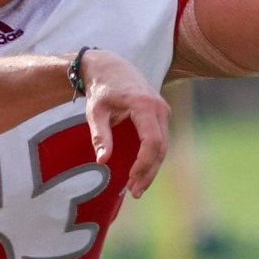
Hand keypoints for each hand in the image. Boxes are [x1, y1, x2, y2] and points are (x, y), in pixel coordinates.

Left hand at [77, 49, 169, 197]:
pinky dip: (152, 157)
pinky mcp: (160, 114)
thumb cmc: (100, 89)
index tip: (131, 179)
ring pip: (163, 145)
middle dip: (148, 172)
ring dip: (151, 168)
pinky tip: (140, 172)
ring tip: (136, 188)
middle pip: (161, 147)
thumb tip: (103, 161)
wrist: (109, 66)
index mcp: (144, 105)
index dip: (144, 163)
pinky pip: (160, 139)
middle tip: (133, 192)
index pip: (152, 141)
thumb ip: (100, 135)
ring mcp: (163, 110)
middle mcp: (159, 107)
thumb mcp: (95, 112)